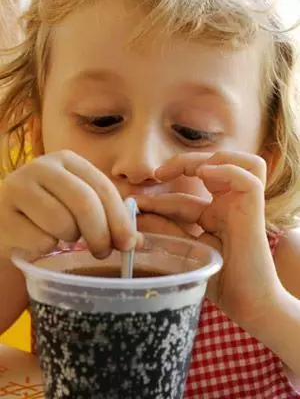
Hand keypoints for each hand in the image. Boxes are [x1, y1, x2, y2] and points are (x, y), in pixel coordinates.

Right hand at [0, 150, 138, 259]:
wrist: (5, 222)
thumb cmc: (49, 215)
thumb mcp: (79, 208)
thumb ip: (109, 219)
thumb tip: (138, 241)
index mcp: (67, 160)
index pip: (103, 187)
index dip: (120, 218)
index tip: (129, 244)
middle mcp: (41, 167)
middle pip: (84, 202)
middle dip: (101, 234)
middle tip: (103, 253)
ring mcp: (17, 187)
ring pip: (62, 223)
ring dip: (70, 240)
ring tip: (63, 238)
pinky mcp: (2, 214)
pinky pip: (39, 240)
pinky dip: (46, 249)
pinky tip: (38, 241)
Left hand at [136, 151, 282, 331]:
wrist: (248, 305)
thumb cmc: (220, 283)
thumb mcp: (184, 251)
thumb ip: (165, 231)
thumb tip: (137, 214)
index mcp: (213, 216)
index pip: (184, 198)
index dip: (160, 198)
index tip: (134, 202)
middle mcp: (228, 206)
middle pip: (213, 166)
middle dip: (183, 163)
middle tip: (158, 173)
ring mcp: (242, 206)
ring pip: (240, 162)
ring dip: (211, 159)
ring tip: (189, 170)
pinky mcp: (255, 210)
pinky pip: (248, 178)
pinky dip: (226, 170)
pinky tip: (204, 174)